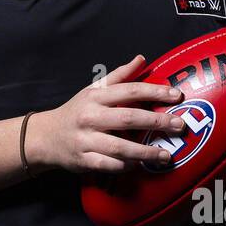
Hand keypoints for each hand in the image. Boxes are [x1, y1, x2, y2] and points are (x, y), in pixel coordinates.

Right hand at [27, 55, 186, 173]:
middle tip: (179, 125)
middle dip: (157, 121)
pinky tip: (141, 165)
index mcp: (96, 97)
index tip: (176, 96)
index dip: (154, 92)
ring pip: (120, 147)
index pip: (129, 90)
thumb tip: (142, 59)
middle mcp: (91, 117)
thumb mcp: (93, 90)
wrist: (46, 137)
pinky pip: (109, 165)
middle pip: (129, 118)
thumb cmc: (76, 111)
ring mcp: (86, 140)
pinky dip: (126, 166)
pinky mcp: (84, 160)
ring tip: (166, 154)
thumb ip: (119, 76)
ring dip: (146, 151)